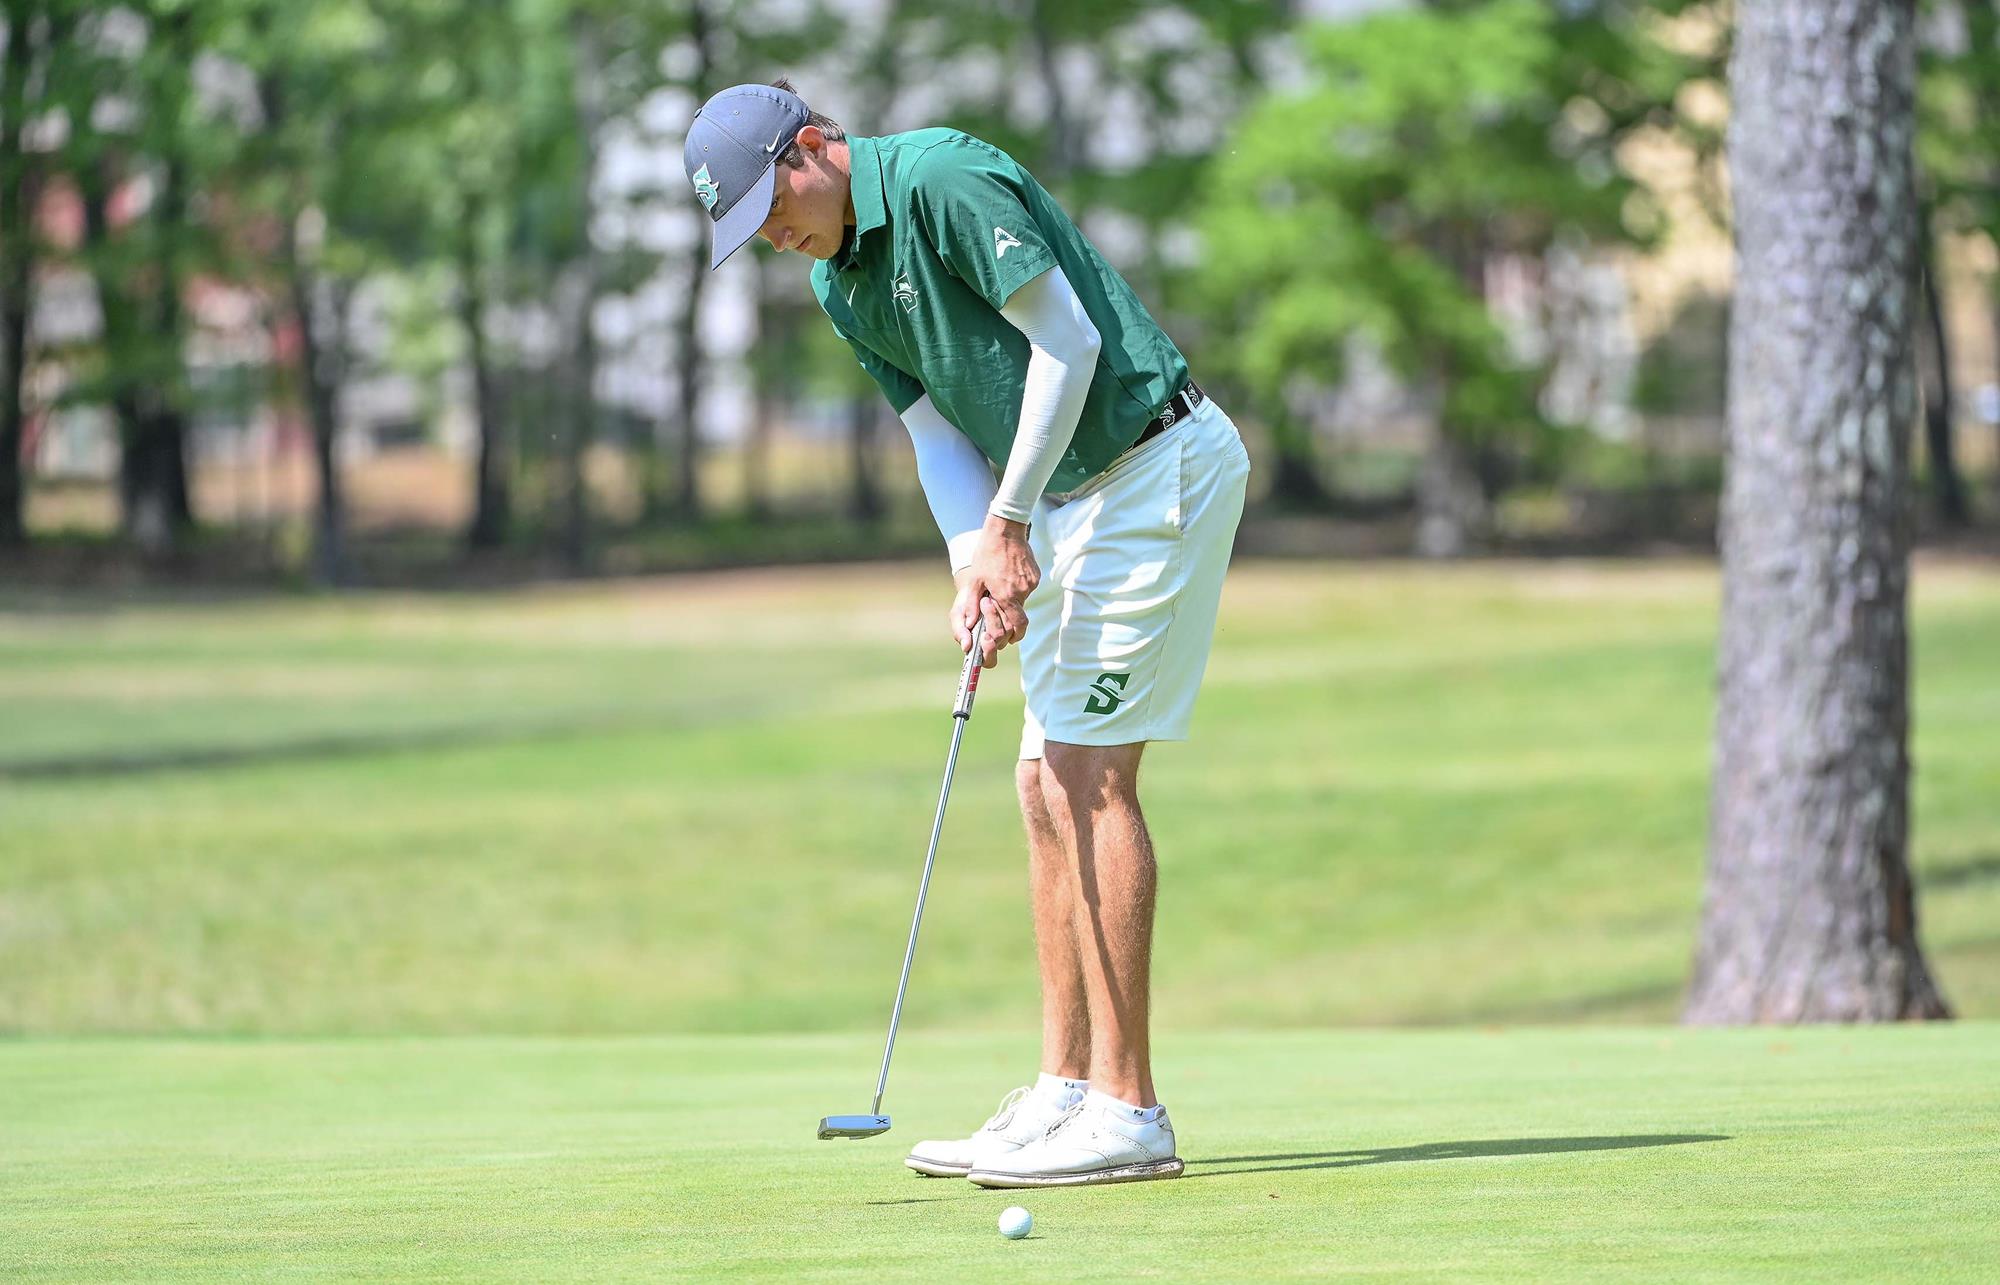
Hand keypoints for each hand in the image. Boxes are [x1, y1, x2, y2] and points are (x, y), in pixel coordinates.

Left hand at [951, 513, 1037, 666]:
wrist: (1006, 529)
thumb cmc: (987, 553)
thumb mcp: (975, 580)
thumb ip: (973, 605)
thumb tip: (970, 624)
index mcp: (1006, 595)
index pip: (1017, 625)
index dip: (1015, 635)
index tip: (1010, 639)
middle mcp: (1022, 591)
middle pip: (1019, 615)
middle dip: (1010, 617)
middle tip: (1000, 611)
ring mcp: (1031, 583)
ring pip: (1023, 600)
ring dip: (1012, 599)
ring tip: (1000, 583)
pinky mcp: (1035, 575)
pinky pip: (1027, 588)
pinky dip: (1018, 587)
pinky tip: (1008, 574)